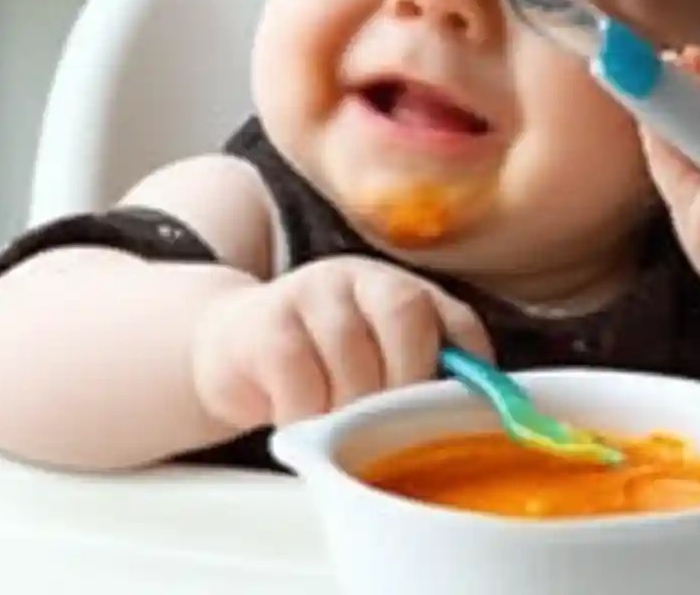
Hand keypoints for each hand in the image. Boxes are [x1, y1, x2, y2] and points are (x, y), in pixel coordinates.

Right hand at [191, 256, 492, 428]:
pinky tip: (296, 414)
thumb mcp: (374, 360)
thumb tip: (471, 417)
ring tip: (332, 423)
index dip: (466, 369)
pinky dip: (305, 414)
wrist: (227, 347)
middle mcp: (359, 277)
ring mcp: (310, 293)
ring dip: (348, 409)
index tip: (453, 412)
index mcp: (400, 288)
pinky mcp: (265, 324)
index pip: (455, 319)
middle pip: (406, 318)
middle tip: (382, 423)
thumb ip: (420, 373)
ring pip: (354, 357)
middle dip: (403, 384)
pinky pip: (302, 382)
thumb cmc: (317, 366)